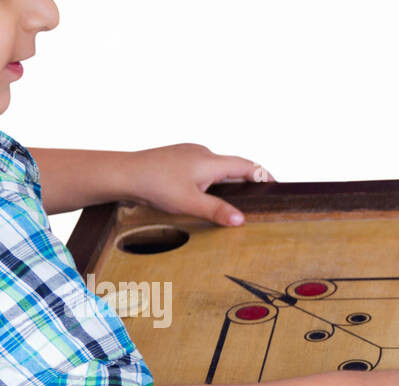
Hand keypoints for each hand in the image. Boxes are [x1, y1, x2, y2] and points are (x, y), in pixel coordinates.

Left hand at [126, 143, 274, 226]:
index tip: (276, 185)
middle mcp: (202, 152)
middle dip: (247, 180)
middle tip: (256, 198)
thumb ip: (217, 211)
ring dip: (226, 181)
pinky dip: (210, 179)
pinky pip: (202, 167)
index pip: (247, 166)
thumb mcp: (189, 203)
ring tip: (230, 200)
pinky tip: (202, 193)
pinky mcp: (177, 157)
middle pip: (233, 166)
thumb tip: (241, 220)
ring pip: (216, 167)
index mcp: (210, 161)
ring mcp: (188, 153)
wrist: (122, 172)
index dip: (264, 175)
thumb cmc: (154, 185)